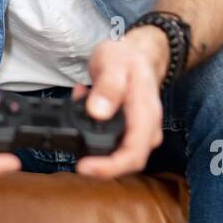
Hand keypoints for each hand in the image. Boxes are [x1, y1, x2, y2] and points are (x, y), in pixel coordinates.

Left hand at [73, 27, 166, 177]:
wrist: (138, 55)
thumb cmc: (127, 57)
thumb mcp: (113, 62)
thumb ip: (108, 86)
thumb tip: (97, 113)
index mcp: (146, 114)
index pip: (134, 153)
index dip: (109, 167)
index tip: (84, 167)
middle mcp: (147, 128)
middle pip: (128, 161)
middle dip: (101, 166)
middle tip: (76, 160)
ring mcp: (139, 131)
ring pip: (119, 154)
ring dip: (94, 145)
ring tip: (76, 115)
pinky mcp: (129, 131)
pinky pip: (112, 142)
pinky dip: (92, 133)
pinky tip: (81, 110)